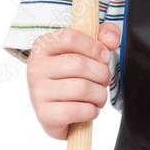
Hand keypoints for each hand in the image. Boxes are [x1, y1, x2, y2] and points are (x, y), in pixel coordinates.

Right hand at [27, 22, 120, 140]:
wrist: (61, 109)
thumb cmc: (74, 76)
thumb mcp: (89, 48)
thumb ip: (105, 35)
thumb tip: (112, 40)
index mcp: (43, 46)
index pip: (70, 38)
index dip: (94, 47)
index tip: (104, 56)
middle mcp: (36, 68)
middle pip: (79, 64)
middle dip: (102, 74)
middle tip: (103, 80)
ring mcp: (38, 92)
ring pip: (82, 88)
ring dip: (100, 94)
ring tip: (97, 96)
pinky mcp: (44, 114)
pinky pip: (77, 110)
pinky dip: (91, 111)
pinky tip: (89, 109)